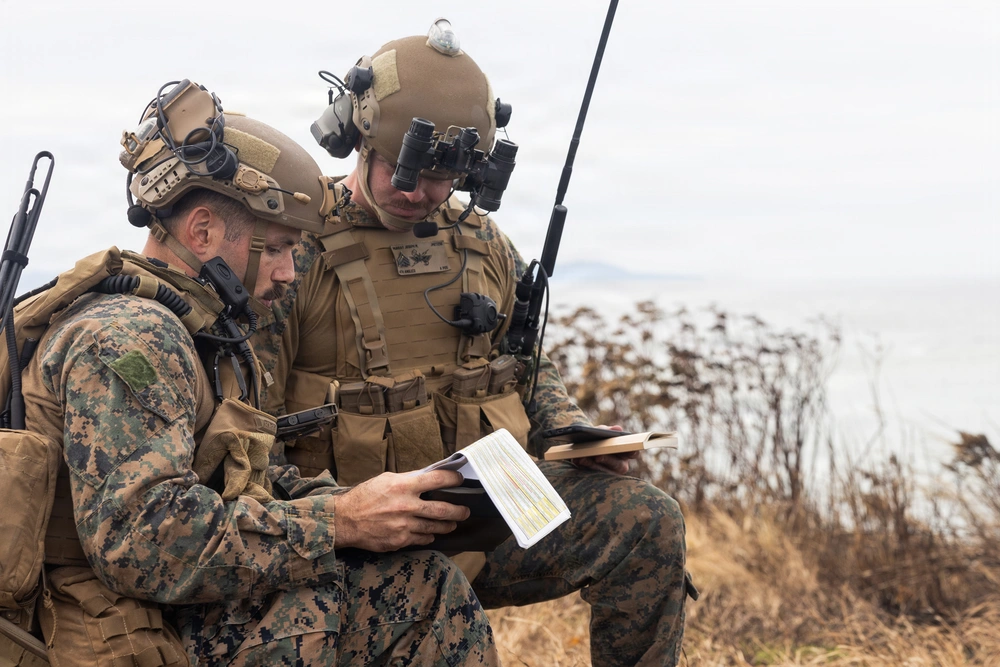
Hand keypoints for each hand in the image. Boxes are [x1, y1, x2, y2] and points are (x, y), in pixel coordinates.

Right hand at [333, 470, 470, 550]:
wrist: (345, 520)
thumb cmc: (364, 497)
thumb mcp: (385, 480)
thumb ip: (408, 479)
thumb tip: (428, 477)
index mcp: (404, 486)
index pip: (437, 480)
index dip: (453, 479)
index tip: (460, 480)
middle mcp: (407, 506)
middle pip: (443, 510)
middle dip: (459, 511)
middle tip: (465, 510)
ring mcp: (404, 526)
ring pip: (435, 527)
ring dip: (447, 526)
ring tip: (452, 524)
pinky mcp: (400, 540)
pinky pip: (421, 538)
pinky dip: (428, 535)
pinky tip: (430, 532)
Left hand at [572, 424, 637, 474]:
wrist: (582, 444)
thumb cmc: (597, 437)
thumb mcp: (601, 432)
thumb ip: (607, 430)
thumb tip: (617, 429)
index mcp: (625, 453)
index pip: (633, 453)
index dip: (633, 451)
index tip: (629, 449)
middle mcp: (619, 465)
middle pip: (618, 465)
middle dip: (608, 460)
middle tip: (598, 456)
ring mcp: (608, 473)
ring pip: (603, 471)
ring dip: (593, 464)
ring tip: (583, 457)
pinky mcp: (594, 476)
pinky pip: (590, 473)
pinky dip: (583, 465)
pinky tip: (577, 459)